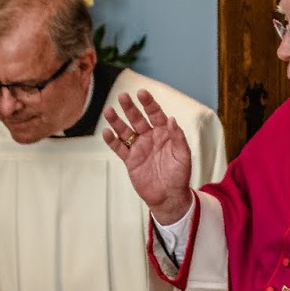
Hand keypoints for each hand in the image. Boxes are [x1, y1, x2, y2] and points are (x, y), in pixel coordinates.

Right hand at [101, 89, 194, 224]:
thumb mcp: (183, 156)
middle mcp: (150, 138)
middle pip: (138, 119)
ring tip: (108, 111)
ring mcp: (139, 148)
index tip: (142, 93)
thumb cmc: (180, 176)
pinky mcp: (130, 160)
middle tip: (123, 96)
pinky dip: (112, 141)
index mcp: (164, 134)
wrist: (169, 197)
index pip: (156, 114)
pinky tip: (106, 132)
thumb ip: (178, 137)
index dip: (149, 104)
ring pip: (125, 131)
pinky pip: (119, 148)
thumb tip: (172, 120)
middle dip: (130, 108)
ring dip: (116, 121)